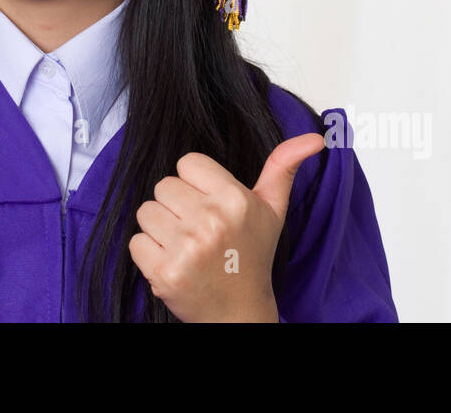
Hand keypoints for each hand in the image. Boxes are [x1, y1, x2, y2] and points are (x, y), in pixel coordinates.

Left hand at [128, 132, 325, 321]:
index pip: (187, 163)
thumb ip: (284, 166)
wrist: (240, 313)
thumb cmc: (252, 256)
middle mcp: (211, 221)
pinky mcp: (165, 272)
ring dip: (160, 229)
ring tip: (185, 246)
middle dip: (176, 206)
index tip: (208, 204)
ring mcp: (186, 248)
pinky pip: (136, 242)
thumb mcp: (273, 209)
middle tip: (197, 229)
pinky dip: (149, 253)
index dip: (195, 183)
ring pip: (146, 212)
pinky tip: (173, 263)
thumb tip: (314, 138)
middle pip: (163, 186)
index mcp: (235, 199)